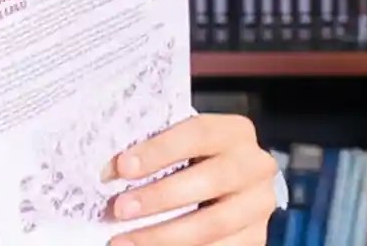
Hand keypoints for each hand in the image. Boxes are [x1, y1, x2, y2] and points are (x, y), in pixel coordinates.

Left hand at [106, 114, 279, 244]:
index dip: (158, 150)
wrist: (226, 179)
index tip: (122, 167)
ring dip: (164, 235)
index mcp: (234, 131)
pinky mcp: (256, 236)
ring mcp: (259, 204)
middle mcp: (255, 165)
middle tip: (119, 209)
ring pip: (214, 223)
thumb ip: (150, 149)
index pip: (197, 133)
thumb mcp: (176, 142)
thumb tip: (107, 171)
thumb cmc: (190, 155)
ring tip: (125, 241)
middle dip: (160, 197)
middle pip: (210, 180)